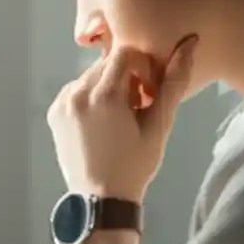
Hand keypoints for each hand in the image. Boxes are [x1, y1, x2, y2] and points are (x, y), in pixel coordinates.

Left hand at [47, 35, 199, 203]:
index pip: (125, 52)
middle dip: (126, 78)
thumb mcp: (159, 125)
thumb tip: (189, 44)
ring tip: (119, 118)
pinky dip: (90, 98)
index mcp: (103, 95)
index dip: (143, 67)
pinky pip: (76, 90)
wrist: (99, 199)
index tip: (148, 93)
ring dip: (108, 87)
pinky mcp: (53, 112)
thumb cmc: (134, 165)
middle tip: (137, 108)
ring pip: (91, 75)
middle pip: (107, 63)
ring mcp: (61, 103)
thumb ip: (173, 83)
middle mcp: (76, 93)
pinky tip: (102, 123)